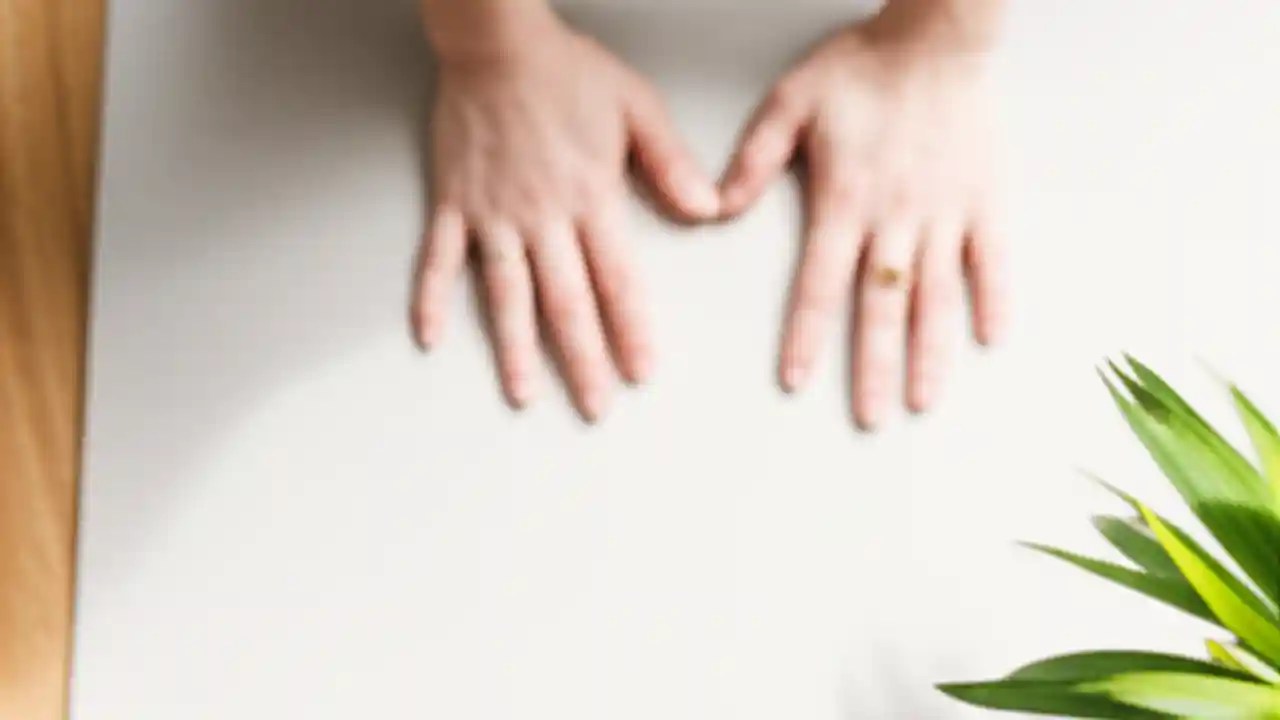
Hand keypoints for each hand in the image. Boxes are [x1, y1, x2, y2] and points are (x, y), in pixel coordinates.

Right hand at [414, 20, 718, 420]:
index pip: (615, 279)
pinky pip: (439, 259)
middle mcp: (541, 216)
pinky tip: (429, 337)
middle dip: (582, 360)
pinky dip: (431, 298)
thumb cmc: (567, 70)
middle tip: (594, 406)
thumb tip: (709, 209)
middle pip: (564, 302)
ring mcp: (492, 214)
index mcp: (589, 197)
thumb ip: (671, 164)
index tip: (641, 372)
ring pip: (505, 295)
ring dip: (515, 349)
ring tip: (523, 395)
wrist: (498, 41)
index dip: (629, 329)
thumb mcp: (637, 107)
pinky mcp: (454, 203)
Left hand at [720, 17, 1008, 429]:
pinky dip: (993, 298)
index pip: (818, 283)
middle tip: (869, 419)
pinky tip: (990, 338)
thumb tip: (717, 207)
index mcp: (844, 200)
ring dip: (929, 352)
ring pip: (936, 296)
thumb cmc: (862, 65)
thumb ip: (755, 158)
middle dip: (871, 368)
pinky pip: (992, 259)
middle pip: (880, 306)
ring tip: (922, 401)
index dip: (805, 334)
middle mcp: (896, 217)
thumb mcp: (790, 101)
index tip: (796, 381)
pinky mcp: (985, 199)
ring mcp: (945, 212)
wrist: (936, 34)